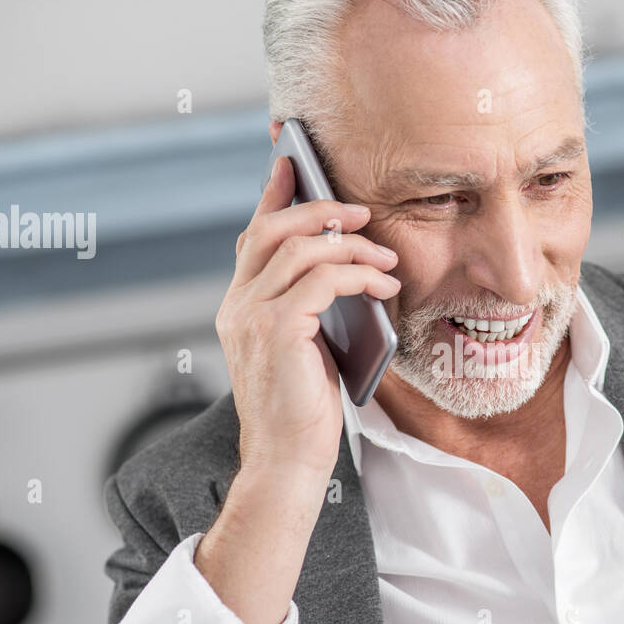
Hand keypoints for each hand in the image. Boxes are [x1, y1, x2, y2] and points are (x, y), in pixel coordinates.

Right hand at [216, 154, 399, 476]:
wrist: (289, 461)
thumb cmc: (304, 410)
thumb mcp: (305, 346)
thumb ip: (309, 306)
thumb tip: (346, 267)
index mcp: (238, 306)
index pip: (252, 235)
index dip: (273, 195)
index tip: (291, 161)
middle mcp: (236, 305)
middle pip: (271, 228)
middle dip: (319, 209)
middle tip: (361, 212)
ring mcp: (250, 317)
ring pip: (301, 249)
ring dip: (352, 246)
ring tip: (387, 259)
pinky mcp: (277, 331)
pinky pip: (323, 280)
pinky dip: (359, 275)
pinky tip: (383, 286)